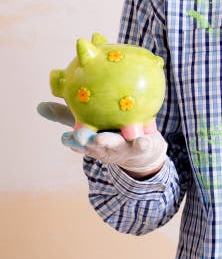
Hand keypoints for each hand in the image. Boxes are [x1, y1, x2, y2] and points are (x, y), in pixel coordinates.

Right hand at [37, 101, 167, 177]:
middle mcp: (106, 147)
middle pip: (95, 146)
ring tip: (101, 138)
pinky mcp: (141, 147)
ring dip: (108, 143)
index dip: (72, 142)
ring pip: (115, 146)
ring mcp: (123, 148)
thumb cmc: (111, 133)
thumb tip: (40, 106)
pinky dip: (142, 144)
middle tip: (81, 136)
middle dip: (88, 143)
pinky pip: (142, 145)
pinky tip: (143, 140)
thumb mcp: (91, 125)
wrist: (143, 153)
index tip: (66, 138)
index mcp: (93, 142)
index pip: (79, 143)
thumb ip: (67, 115)